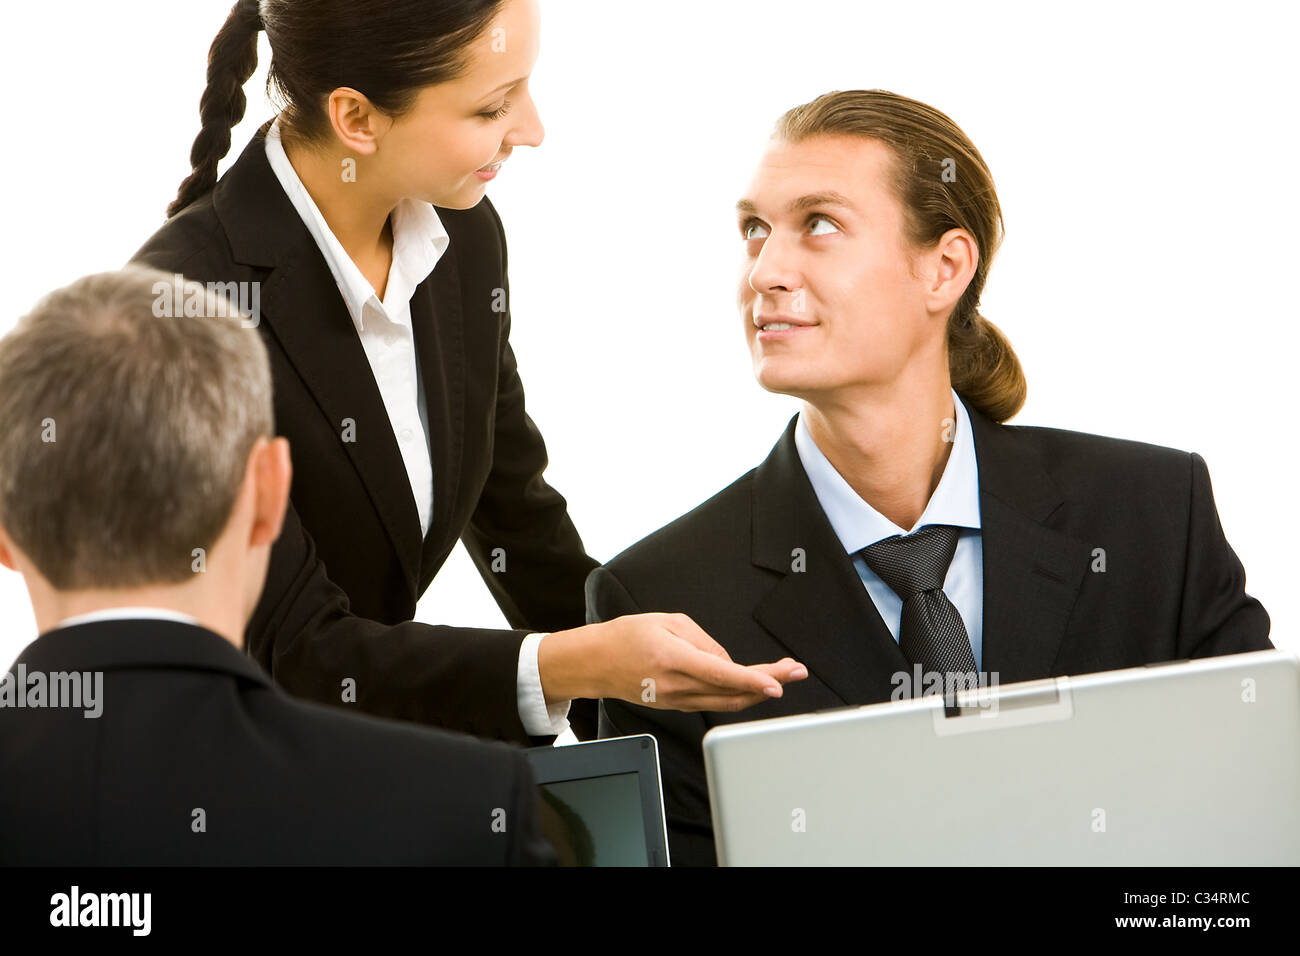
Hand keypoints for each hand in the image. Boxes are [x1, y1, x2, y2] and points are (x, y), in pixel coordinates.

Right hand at [538, 613, 806, 711]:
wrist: (595, 663)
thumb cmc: (627, 637)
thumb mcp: (666, 622)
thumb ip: (702, 641)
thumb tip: (728, 663)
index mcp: (673, 659)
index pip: (721, 673)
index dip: (753, 679)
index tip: (778, 682)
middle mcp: (677, 686)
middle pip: (732, 692)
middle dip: (769, 682)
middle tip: (797, 671)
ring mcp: (677, 700)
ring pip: (727, 701)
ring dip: (758, 690)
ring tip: (784, 674)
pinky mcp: (677, 705)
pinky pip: (714, 702)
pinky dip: (738, 694)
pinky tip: (754, 684)